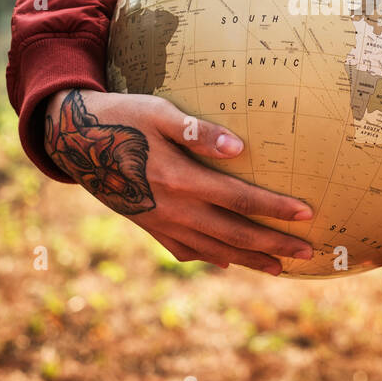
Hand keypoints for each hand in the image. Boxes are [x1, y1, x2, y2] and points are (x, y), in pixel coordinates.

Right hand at [43, 88, 313, 274]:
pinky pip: (185, 251)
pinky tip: (227, 262)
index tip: (307, 214)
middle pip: (234, 233)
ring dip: (249, 260)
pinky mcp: (149, 226)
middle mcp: (174, 209)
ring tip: (279, 268)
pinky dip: (211, 259)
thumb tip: (239, 148)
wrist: (74, 141)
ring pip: (213, 249)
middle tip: (307, 251)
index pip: (240, 200)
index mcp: (181, 179)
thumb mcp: (159, 112)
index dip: (274, 209)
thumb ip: (197, 131)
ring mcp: (160, 223)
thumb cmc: (123, 116)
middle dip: (273, 245)